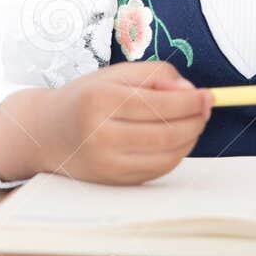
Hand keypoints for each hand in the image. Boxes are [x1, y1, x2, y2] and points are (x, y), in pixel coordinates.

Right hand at [0, 60, 211, 184]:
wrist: (46, 132)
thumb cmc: (86, 97)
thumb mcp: (116, 74)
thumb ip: (157, 75)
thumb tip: (192, 93)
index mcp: (99, 101)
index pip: (159, 104)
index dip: (191, 101)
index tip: (208, 95)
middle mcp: (100, 135)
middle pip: (167, 133)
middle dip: (196, 121)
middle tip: (206, 108)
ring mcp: (106, 164)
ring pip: (167, 156)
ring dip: (190, 139)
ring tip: (193, 121)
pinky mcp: (114, 181)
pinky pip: (158, 170)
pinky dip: (176, 155)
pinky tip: (178, 139)